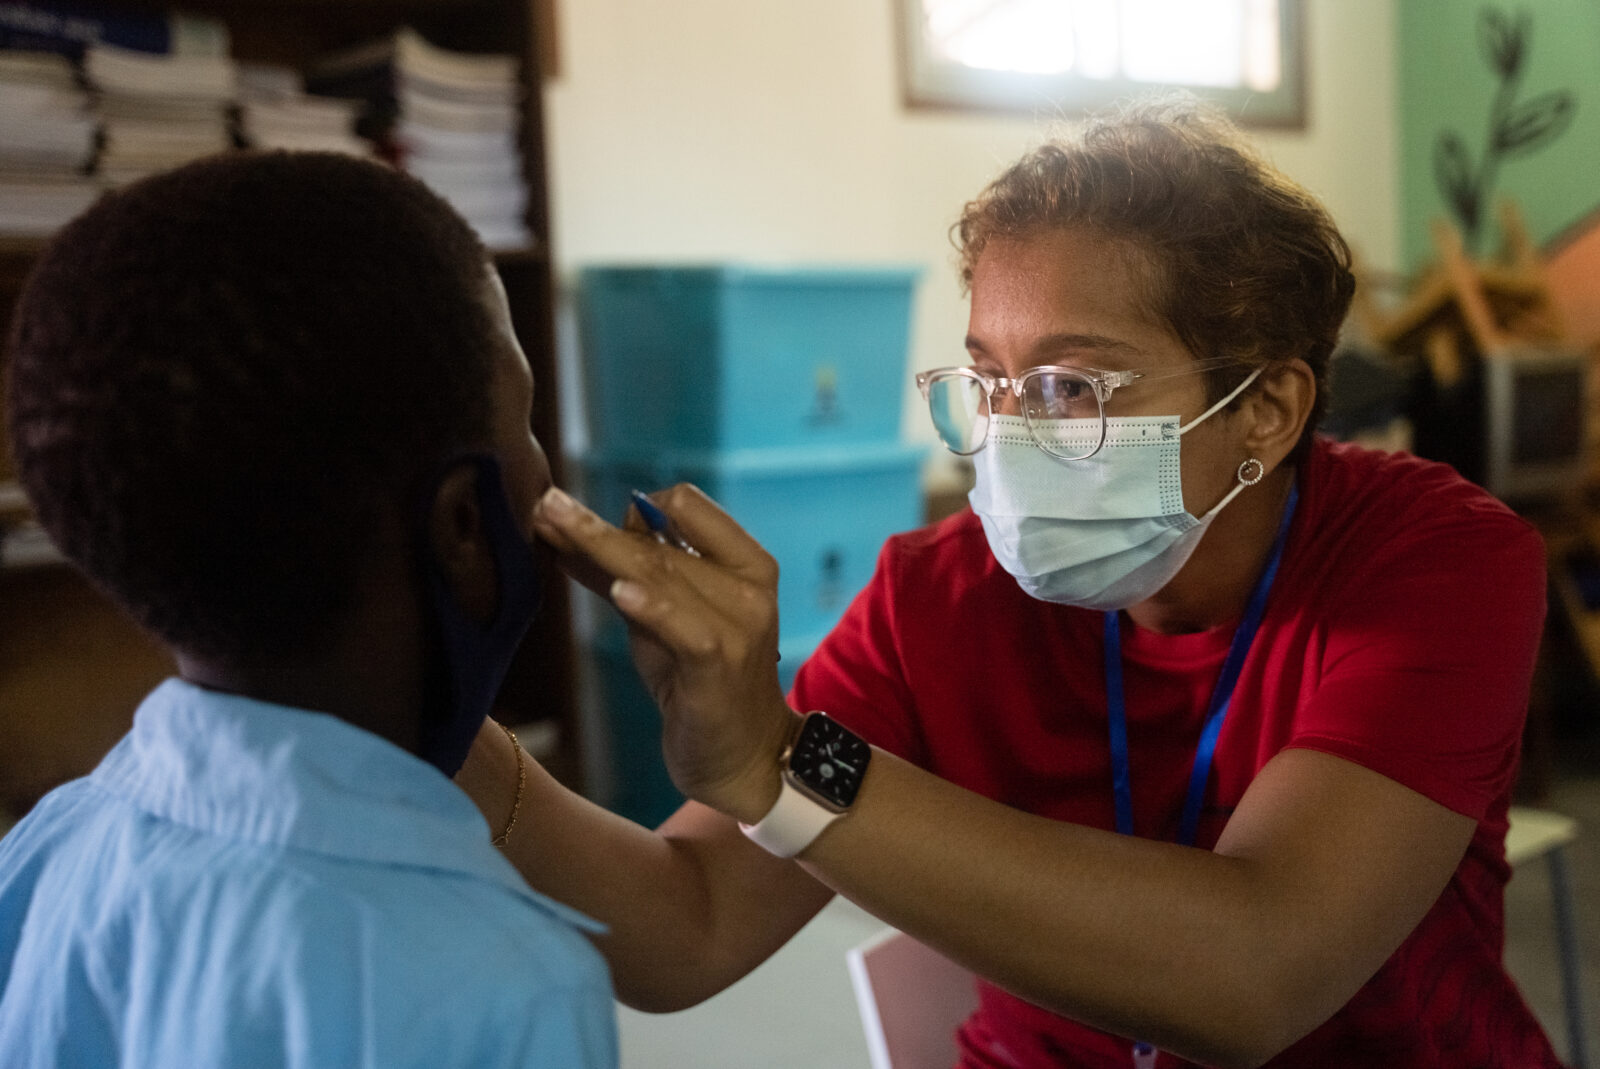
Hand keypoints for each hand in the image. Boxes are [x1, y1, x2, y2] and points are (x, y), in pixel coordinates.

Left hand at [531, 484, 795, 821]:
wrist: (744, 758)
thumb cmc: (701, 685)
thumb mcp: (664, 621)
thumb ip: (631, 574)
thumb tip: (570, 530)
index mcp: (747, 564)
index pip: (689, 506)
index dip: (634, 506)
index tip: (582, 517)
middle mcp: (748, 587)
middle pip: (660, 539)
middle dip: (594, 524)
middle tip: (546, 503)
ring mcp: (738, 625)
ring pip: (660, 572)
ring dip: (601, 547)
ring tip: (553, 526)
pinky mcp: (718, 665)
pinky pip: (682, 626)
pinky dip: (651, 607)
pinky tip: (619, 592)